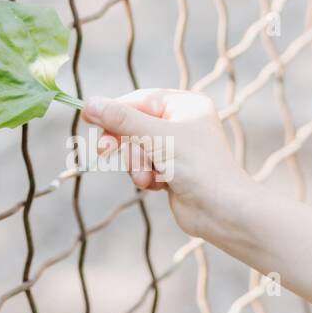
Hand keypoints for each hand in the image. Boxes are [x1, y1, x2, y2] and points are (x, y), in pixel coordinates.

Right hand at [81, 89, 257, 238]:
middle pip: (134, 125)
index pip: (139, 100)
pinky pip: (143, 166)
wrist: (223, 212)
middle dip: (125, 144)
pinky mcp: (172, 171)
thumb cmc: (196, 166)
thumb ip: (121, 119)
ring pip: (136, 148)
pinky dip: (146, 176)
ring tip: (147, 177)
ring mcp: (177, 148)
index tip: (89, 118)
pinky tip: (158, 185)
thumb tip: (88, 103)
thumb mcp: (155, 136)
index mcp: (185, 105)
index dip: (114, 111)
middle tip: (105, 151)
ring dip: (136, 164)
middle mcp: (182, 123)